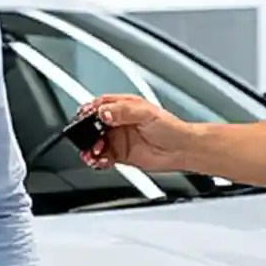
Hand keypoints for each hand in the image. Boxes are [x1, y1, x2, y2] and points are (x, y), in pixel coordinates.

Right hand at [76, 94, 194, 171]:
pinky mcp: (120, 155)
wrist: (182, 150)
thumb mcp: (147, 114)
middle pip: (93, 125)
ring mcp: (119, 139)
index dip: (89, 111)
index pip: (100, 105)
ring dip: (90, 148)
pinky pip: (103, 157)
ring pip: (96, 142)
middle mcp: (119, 122)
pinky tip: (100, 160)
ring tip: (93, 152)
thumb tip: (104, 113)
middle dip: (86, 132)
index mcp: (124, 107)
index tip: (83, 118)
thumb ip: (124, 112)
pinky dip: (98, 160)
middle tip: (87, 139)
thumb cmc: (171, 128)